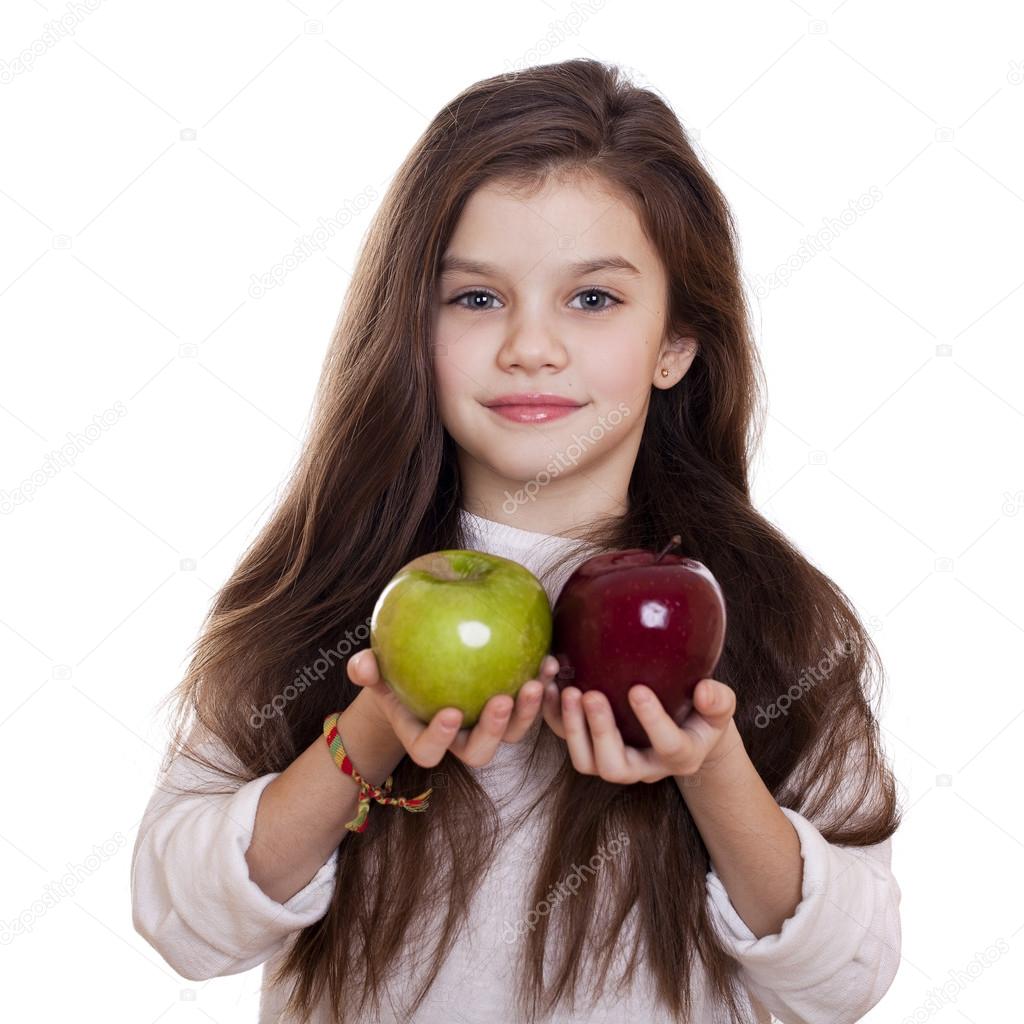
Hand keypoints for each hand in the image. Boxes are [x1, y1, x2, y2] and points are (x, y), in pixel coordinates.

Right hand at [346, 649, 560, 768]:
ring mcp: (489, 730)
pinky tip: (550, 661)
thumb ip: (366, 670)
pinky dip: (543, 688)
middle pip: (480, 752)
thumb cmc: (395, 673)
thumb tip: (360, 663)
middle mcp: (460, 742)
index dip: (440, 738)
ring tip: (536, 680)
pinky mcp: (512, 712)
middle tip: (503, 699)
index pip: (430, 751)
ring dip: (528, 712)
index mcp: (425, 738)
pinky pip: (532, 707)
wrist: (423, 674)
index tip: (451, 712)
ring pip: (513, 734)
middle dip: (494, 730)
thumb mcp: (376, 670)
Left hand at [541, 677, 738, 783]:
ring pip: (586, 761)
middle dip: (600, 732)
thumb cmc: (702, 715)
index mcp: (679, 756)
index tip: (638, 690)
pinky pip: (568, 739)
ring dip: (573, 729)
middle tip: (590, 694)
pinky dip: (555, 717)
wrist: (684, 728)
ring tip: (567, 691)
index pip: (667, 746)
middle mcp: (643, 767)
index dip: (652, 722)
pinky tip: (549, 686)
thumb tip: (706, 690)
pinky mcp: (591, 746)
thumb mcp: (719, 708)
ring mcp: (614, 759)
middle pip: (614, 766)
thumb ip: (718, 701)